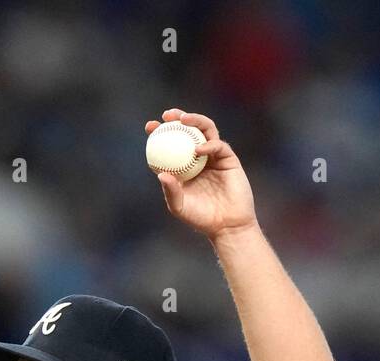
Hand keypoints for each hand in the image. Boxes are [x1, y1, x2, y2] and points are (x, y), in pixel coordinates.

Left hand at [146, 108, 256, 241]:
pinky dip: (208, 144)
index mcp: (182, 165)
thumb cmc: (201, 217)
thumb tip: (160, 173)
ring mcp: (213, 156)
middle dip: (177, 117)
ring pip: (205, 130)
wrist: (227, 224)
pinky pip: (218, 145)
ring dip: (195, 120)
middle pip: (187, 130)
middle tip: (167, 116)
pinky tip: (198, 148)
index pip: (169, 143)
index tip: (150, 126)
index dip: (159, 132)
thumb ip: (171, 191)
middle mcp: (197, 157)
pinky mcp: (228, 158)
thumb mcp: (180, 207)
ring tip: (184, 120)